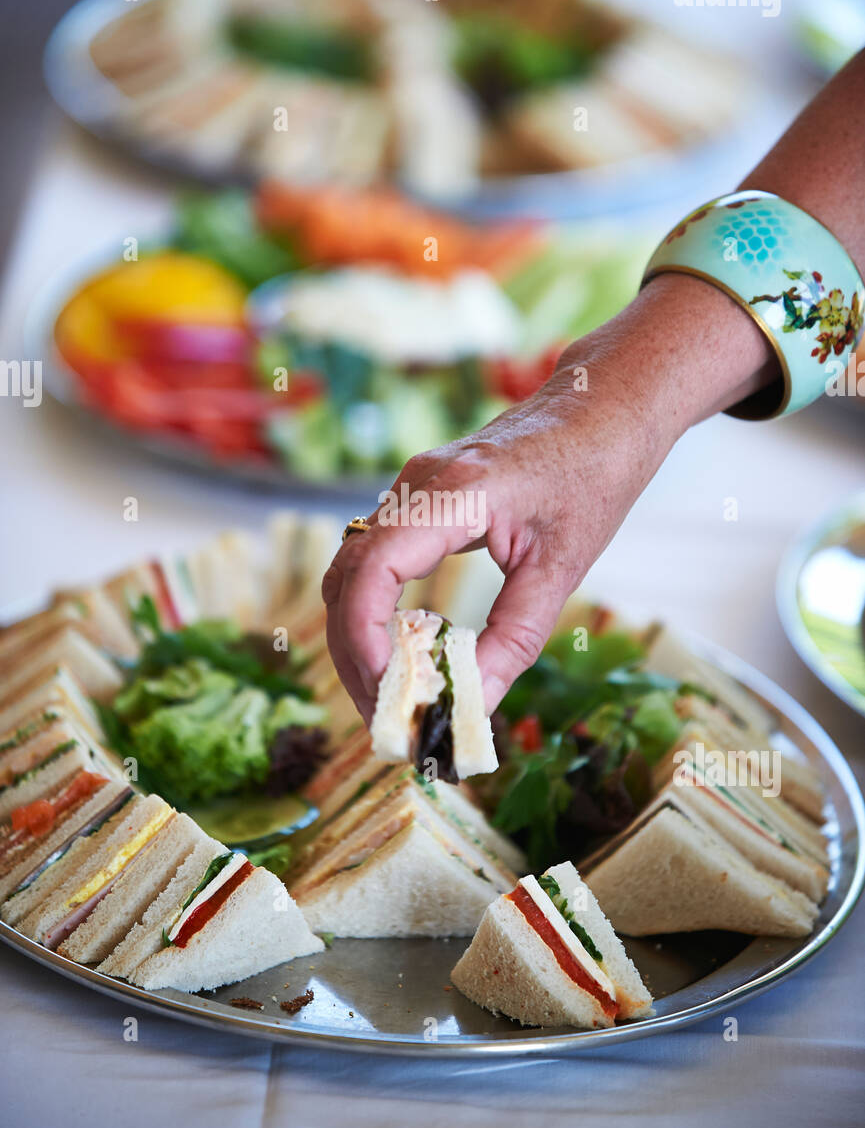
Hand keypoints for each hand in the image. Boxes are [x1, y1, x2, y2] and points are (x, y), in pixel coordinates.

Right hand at [322, 274, 777, 722]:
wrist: (601, 406)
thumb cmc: (592, 474)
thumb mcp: (562, 566)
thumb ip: (514, 638)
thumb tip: (472, 707)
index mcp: (449, 496)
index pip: (370, 573)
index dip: (363, 642)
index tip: (388, 698)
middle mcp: (413, 487)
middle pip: (346, 580)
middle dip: (357, 656)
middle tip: (389, 720)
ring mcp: (409, 490)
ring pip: (351, 572)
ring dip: (361, 638)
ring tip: (396, 698)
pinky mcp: (416, 501)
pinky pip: (373, 561)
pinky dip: (376, 612)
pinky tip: (408, 653)